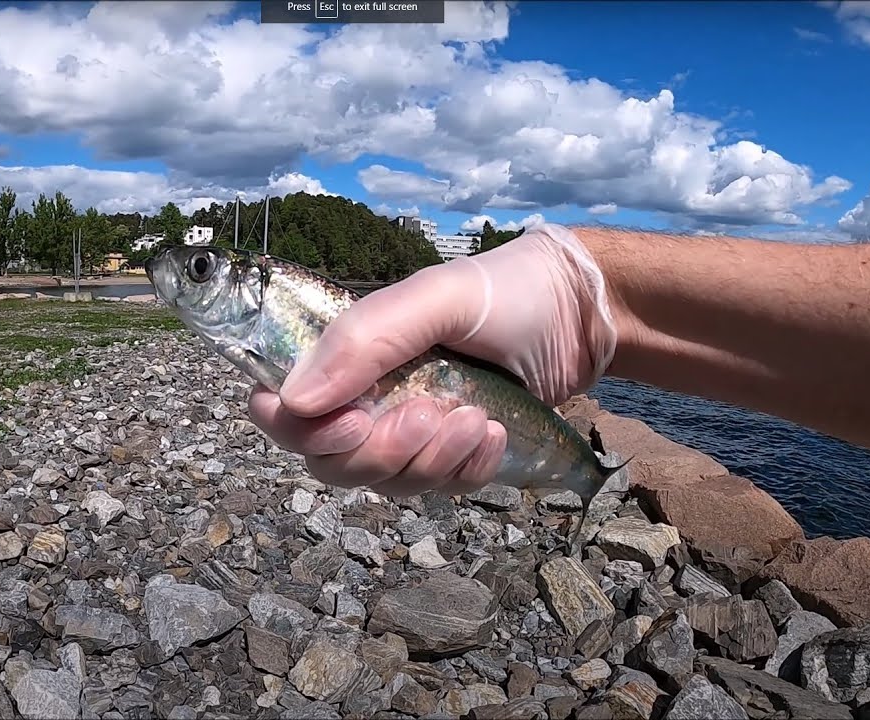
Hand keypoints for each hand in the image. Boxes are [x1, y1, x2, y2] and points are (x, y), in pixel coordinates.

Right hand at [248, 223, 618, 496]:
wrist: (584, 316)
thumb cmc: (506, 292)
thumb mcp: (436, 297)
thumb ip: (364, 340)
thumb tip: (293, 399)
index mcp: (346, 355)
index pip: (285, 410)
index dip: (298, 430)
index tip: (354, 422)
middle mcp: (367, 397)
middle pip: (331, 462)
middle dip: (380, 452)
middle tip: (429, 415)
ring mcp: (409, 432)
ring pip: (386, 482)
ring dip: (431, 460)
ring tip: (476, 417)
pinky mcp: (451, 458)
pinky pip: (439, 490)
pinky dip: (466, 470)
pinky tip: (494, 435)